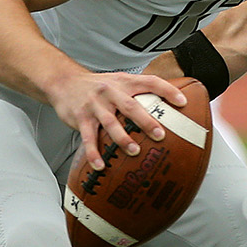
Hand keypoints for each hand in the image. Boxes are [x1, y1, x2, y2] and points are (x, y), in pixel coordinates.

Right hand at [49, 71, 187, 170]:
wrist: (63, 81)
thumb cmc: (97, 86)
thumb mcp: (119, 82)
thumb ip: (138, 92)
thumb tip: (167, 107)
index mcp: (124, 82)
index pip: (150, 82)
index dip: (167, 90)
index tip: (183, 103)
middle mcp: (110, 92)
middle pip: (131, 106)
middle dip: (146, 121)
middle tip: (160, 135)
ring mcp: (95, 105)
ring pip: (110, 123)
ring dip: (122, 138)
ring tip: (134, 151)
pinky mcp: (80, 118)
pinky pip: (88, 138)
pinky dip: (94, 153)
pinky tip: (100, 165)